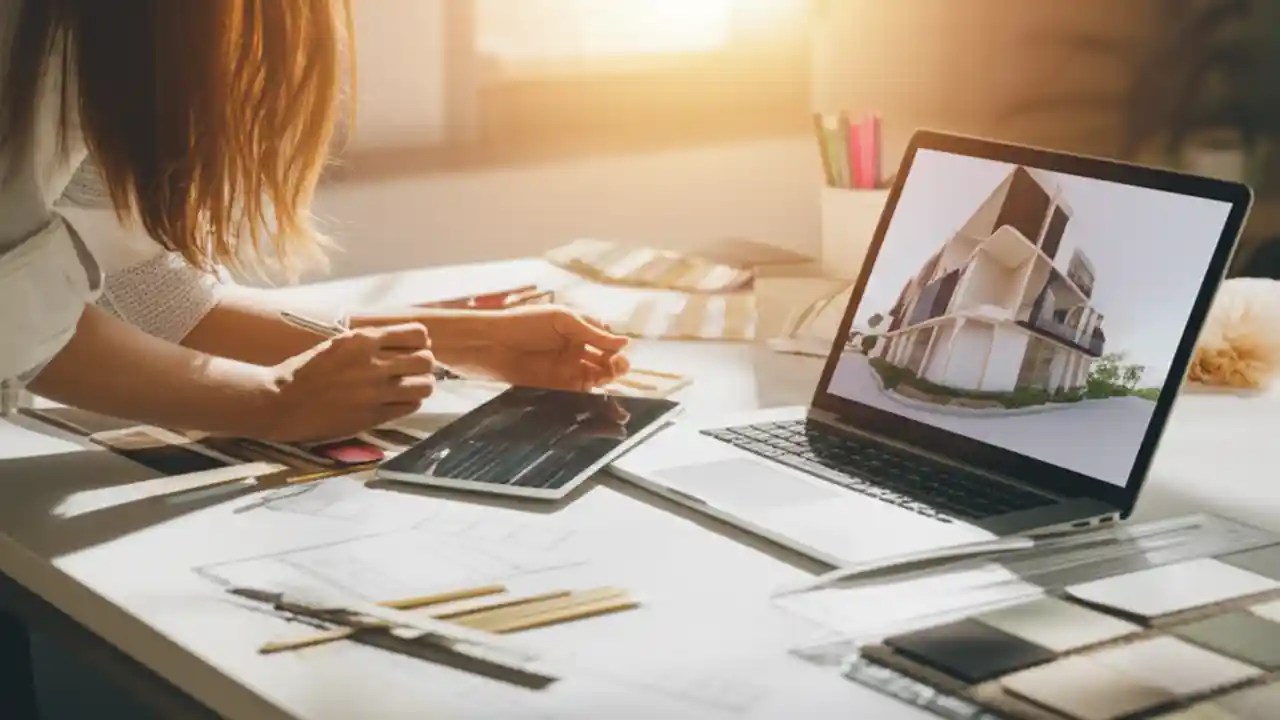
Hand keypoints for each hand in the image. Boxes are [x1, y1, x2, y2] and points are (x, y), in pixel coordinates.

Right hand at [258, 324, 435, 441]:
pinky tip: (399, 401)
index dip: (420, 342)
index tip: (414, 347)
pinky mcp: (372, 415)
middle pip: (425, 360)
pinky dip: (410, 402)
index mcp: (363, 340)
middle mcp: (373, 364)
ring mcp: (375, 391)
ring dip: (422, 385)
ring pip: (424, 386)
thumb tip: (405, 343)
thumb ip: (370, 343)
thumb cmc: (306, 370)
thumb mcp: (338, 344)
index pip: (416, 334)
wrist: (281, 401)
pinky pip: (409, 406)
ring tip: (410, 387)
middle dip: (424, 364)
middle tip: (414, 370)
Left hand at [450, 306, 630, 390]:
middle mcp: (575, 348)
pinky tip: (597, 391)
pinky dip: (591, 393)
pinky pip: (579, 392)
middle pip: (605, 360)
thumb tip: (625, 342)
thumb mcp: (561, 319)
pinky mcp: (556, 387)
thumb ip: (592, 332)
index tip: (618, 351)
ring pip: (596, 376)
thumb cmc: (521, 323)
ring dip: (607, 378)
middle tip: (616, 367)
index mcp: (578, 328)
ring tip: (607, 377)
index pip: (606, 339)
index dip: (615, 346)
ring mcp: (566, 368)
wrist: (487, 345)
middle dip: (616, 364)